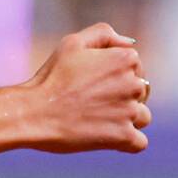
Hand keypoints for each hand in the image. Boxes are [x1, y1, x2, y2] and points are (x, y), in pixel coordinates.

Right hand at [24, 21, 150, 153]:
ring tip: (98, 119)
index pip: (136, 67)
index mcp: (125, 58)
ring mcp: (131, 111)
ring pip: (143, 117)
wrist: (34, 113)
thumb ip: (104, 34)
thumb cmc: (52, 77)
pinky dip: (126, 142)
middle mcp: (134, 83)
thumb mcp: (73, 42)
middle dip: (124, 96)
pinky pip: (140, 142)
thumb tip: (130, 42)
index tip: (94, 82)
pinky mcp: (124, 137)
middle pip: (142, 91)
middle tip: (94, 101)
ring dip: (126, 119)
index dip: (116, 74)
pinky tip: (107, 137)